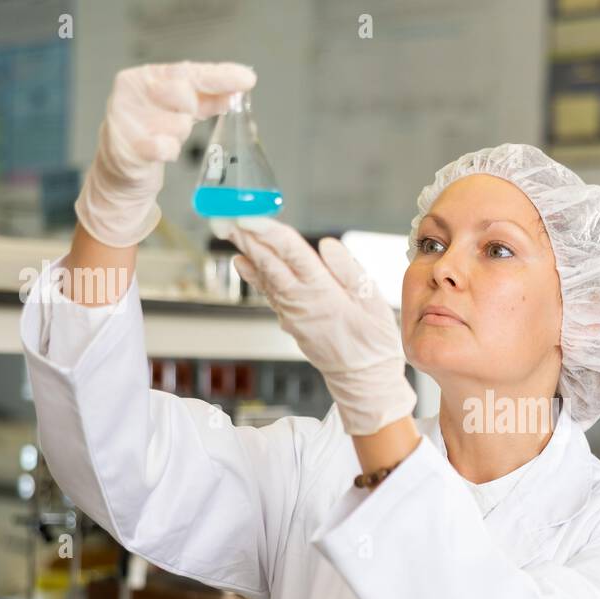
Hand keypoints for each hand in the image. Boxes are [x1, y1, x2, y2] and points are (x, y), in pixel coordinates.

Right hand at [75, 61, 256, 247]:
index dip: (220, 76)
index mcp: (149, 76)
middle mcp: (134, 90)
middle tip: (186, 117)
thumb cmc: (152, 133)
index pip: (189, 71)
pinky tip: (162, 150)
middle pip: (183, 92)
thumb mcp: (181, 111)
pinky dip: (168, 150)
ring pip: (177, 123)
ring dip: (179, 135)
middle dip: (192, 108)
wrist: (121, 168)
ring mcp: (126, 117)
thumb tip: (235, 92)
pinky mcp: (126, 146)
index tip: (246, 79)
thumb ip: (206, 100)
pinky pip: (162, 147)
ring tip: (164, 137)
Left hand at [221, 217, 417, 435]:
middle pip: (268, 262)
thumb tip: (327, 245)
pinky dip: (253, 274)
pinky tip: (242, 261)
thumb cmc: (374, 344)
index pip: (291, 254)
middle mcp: (301, 303)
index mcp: (324, 294)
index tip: (248, 215)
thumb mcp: (375, 305)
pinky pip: (268, 292)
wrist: (363, 383)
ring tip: (229, 229)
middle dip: (246, 237)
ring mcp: (291, 314)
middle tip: (225, 215)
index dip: (268, 232)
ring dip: (246, 251)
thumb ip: (350, 272)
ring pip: (264, 276)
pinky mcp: (289, 321)